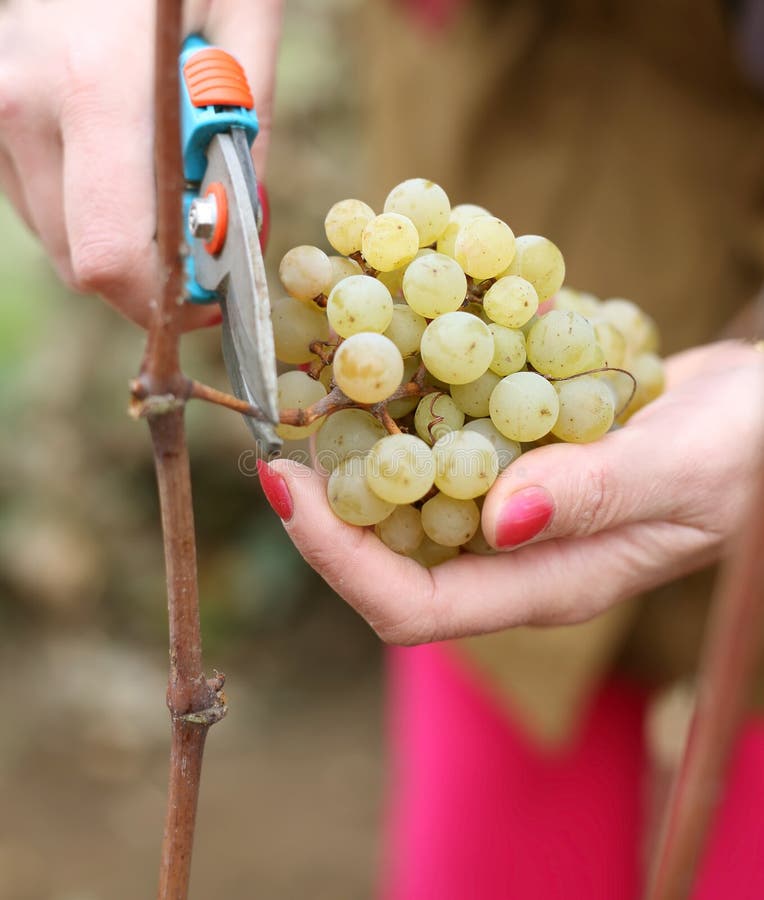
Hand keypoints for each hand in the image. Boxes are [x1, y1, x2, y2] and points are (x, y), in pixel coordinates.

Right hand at [0, 0, 281, 328]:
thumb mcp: (243, 24)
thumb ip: (245, 134)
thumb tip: (238, 228)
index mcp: (95, 90)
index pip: (112, 257)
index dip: (165, 301)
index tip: (209, 298)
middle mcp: (24, 108)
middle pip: (84, 265)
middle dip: (148, 280)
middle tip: (198, 252)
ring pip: (57, 241)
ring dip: (119, 244)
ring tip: (159, 188)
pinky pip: (38, 205)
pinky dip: (87, 212)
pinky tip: (118, 166)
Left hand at [262, 340, 763, 643]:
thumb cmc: (749, 449)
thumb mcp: (686, 471)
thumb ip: (598, 497)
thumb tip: (498, 519)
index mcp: (549, 582)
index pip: (414, 607)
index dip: (336, 559)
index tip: (282, 486)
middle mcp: (516, 554)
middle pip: (388, 554)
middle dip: (324, 503)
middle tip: (279, 425)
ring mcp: (512, 506)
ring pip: (407, 496)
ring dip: (354, 446)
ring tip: (310, 381)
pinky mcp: (516, 456)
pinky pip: (443, 441)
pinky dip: (406, 404)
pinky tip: (384, 349)